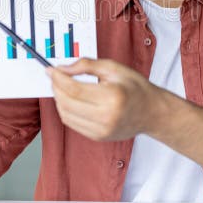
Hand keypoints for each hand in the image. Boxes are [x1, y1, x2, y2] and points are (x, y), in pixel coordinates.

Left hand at [47, 58, 165, 140]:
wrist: (151, 112)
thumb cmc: (135, 87)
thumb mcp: (113, 68)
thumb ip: (86, 65)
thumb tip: (62, 69)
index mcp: (112, 96)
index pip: (74, 89)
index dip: (58, 78)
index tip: (50, 70)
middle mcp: (106, 116)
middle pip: (67, 103)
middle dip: (56, 88)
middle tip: (55, 77)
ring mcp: (102, 130)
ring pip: (66, 115)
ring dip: (59, 100)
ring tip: (62, 87)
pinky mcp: (98, 137)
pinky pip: (72, 124)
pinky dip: (66, 110)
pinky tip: (69, 100)